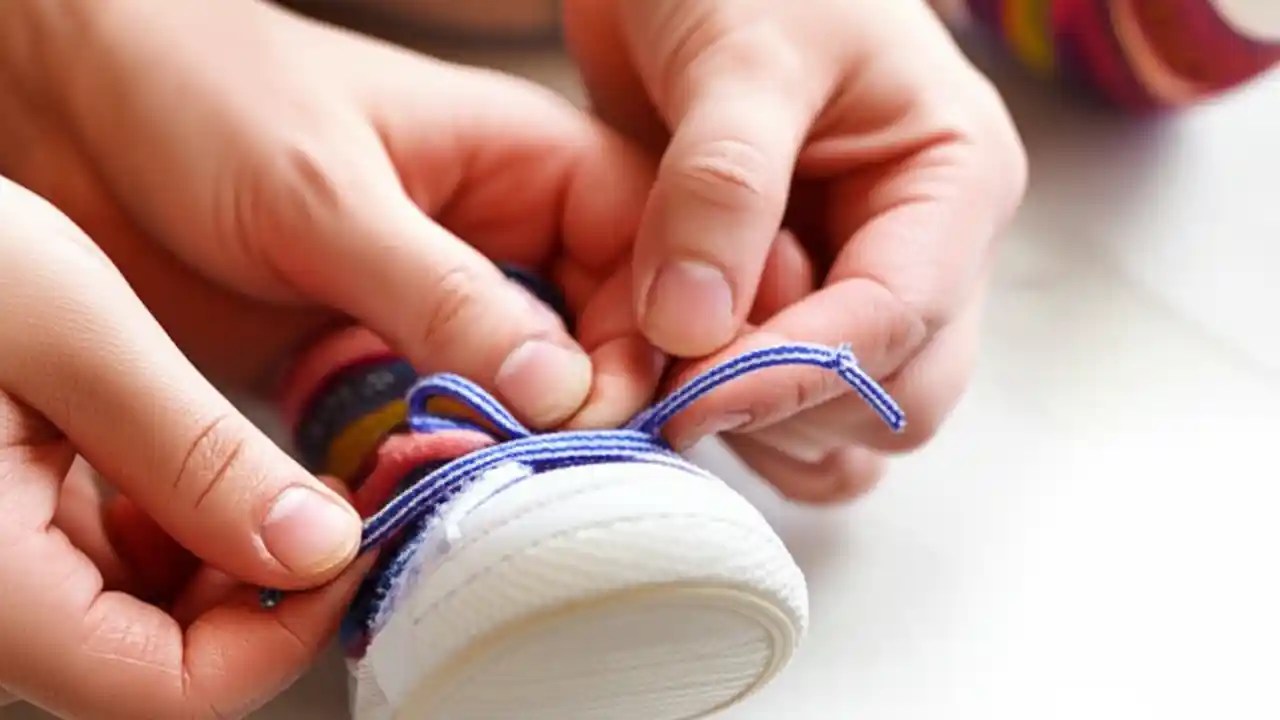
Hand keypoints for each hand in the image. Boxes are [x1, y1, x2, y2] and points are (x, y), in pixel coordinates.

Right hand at [0, 176, 379, 717]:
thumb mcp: (75, 336)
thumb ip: (197, 458)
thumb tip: (317, 550)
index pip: (164, 692)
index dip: (282, 635)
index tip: (349, 544)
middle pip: (155, 666)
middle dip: (261, 594)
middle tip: (330, 502)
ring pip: (133, 625)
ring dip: (220, 563)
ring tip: (273, 477)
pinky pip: (94, 572)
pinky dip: (166, 532)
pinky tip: (188, 466)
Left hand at [2, 0, 657, 428]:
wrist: (68, 118)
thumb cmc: (201, 103)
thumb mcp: (327, 195)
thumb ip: (445, 293)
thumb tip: (560, 391)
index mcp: (529, 162)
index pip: (655, 253)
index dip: (658, 335)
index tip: (607, 415)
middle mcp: (507, 237)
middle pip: (611, 336)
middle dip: (599, 407)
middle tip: (555, 473)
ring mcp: (449, 303)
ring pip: (535, 391)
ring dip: (523, 446)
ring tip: (493, 493)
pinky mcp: (387, 357)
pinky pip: (449, 421)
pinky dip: (446, 461)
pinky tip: (425, 492)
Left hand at [566, 0, 1026, 499]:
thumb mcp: (738, 54)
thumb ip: (721, 187)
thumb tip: (692, 331)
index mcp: (952, 178)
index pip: (901, 319)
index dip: (797, 369)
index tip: (690, 393)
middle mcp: (922, 249)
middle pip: (895, 397)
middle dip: (786, 401)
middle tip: (672, 369)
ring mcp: (857, 284)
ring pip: (848, 421)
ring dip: (759, 423)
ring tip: (666, 362)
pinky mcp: (793, 308)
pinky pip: (799, 416)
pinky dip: (746, 428)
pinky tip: (679, 393)